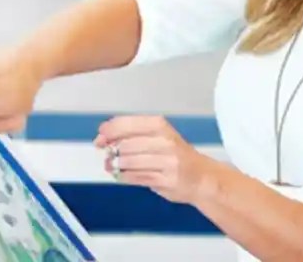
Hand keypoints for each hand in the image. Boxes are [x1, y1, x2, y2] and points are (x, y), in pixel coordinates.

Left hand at [95, 115, 219, 204]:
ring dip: (116, 166)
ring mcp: (166, 161)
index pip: (126, 124)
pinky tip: (123, 175)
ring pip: (129, 162)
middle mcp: (164, 141)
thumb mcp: (158, 136)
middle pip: (125, 145)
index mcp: (160, 125)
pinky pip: (136, 177)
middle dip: (111, 152)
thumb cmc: (177, 155)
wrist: (201, 177)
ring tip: (113, 166)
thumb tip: (102, 137)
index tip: (100, 137)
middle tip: (108, 156)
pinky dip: (124, 176)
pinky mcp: (165, 180)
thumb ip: (131, 135)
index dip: (109, 131)